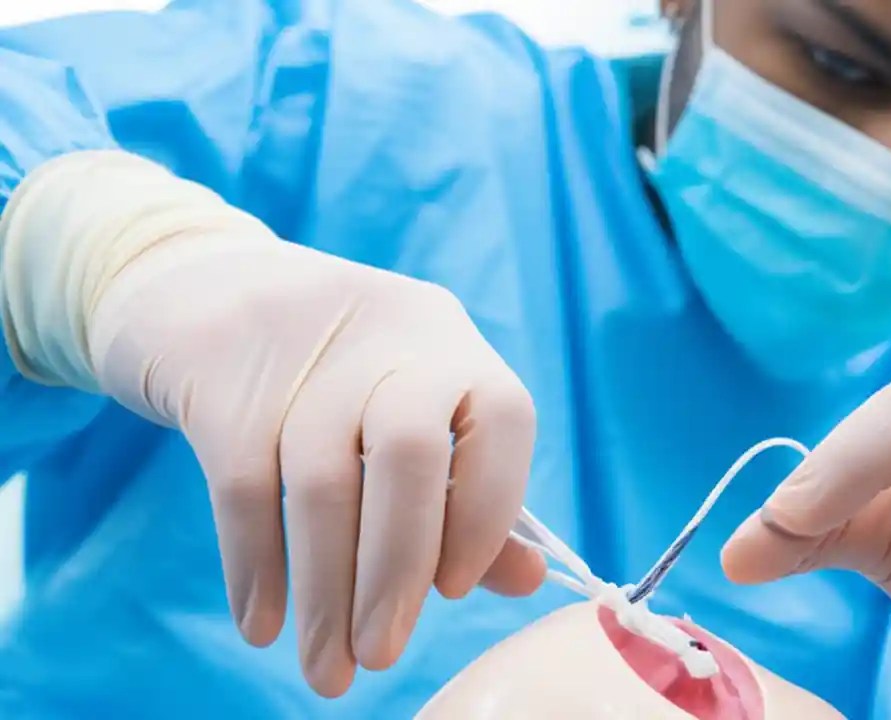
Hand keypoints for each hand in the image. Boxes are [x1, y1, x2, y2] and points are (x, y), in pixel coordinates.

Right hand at [86, 230, 544, 695]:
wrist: (212, 291)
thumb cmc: (340, 377)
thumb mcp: (414, 410)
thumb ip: (472, 496)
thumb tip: (525, 581)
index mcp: (453, 344)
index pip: (502, 419)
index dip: (488, 512)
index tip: (456, 590)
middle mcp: (390, 337)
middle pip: (407, 457)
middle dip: (396, 571)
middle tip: (381, 658)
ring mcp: (303, 351)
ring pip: (321, 484)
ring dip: (325, 593)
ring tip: (328, 668)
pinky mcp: (224, 377)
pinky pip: (243, 487)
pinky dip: (255, 566)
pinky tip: (262, 624)